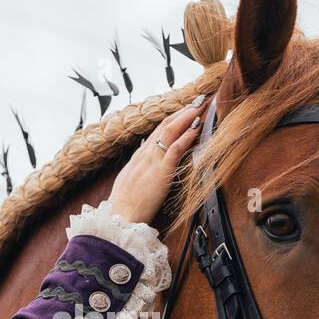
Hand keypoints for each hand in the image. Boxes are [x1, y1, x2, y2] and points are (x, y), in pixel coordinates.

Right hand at [107, 95, 209, 224]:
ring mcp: (152, 161)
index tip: (184, 110)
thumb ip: (138, 167)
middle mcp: (145, 154)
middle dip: (181, 112)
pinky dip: (186, 136)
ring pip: (170, 131)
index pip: (157, 132)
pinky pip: (174, 149)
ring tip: (199, 107)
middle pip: (164, 126)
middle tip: (196, 101)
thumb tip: (144, 155)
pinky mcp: (161, 172)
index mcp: (139, 157)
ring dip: (186, 117)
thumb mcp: (130, 181)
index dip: (172, 119)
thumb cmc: (125, 205)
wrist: (120, 216)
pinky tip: (196, 127)